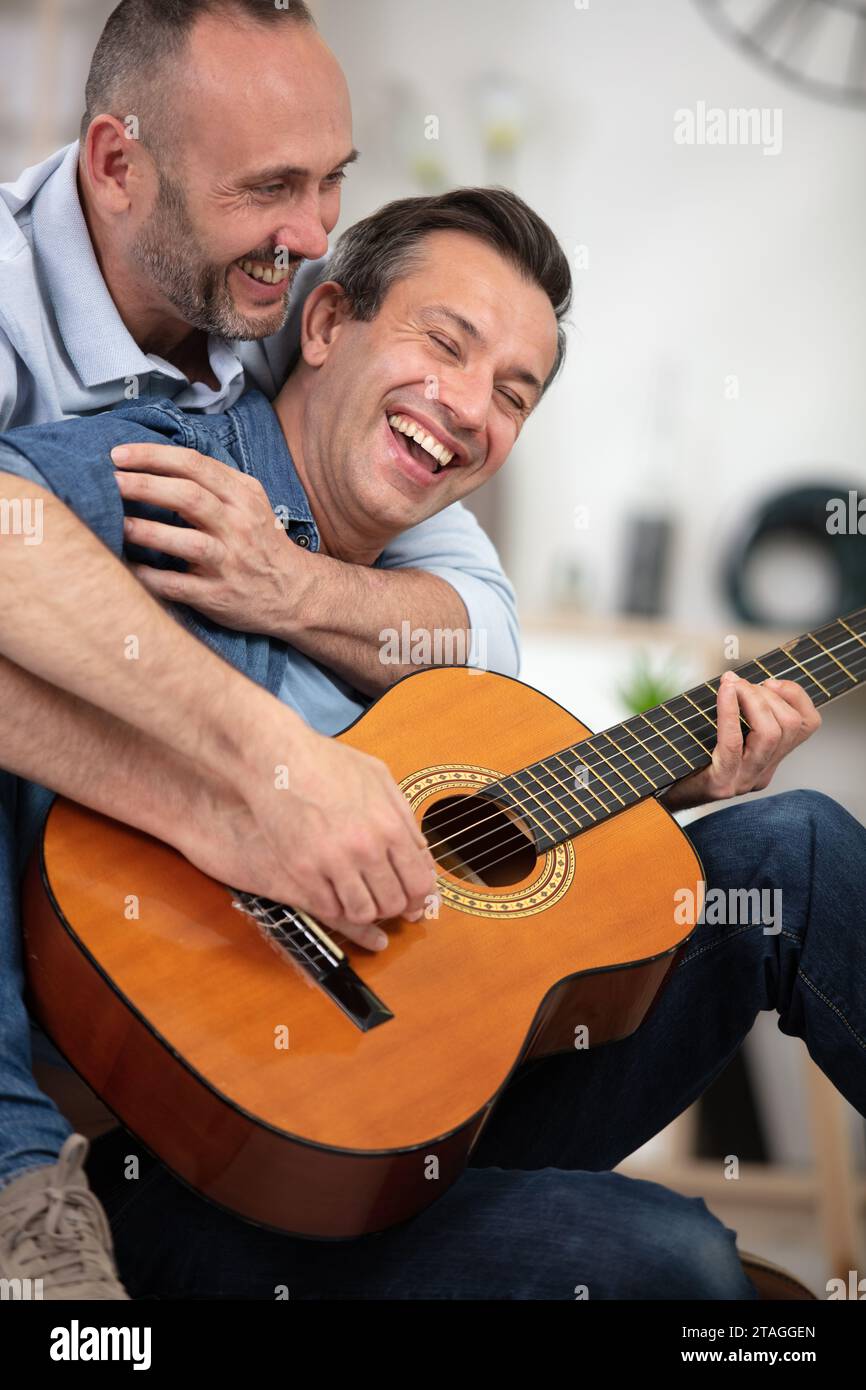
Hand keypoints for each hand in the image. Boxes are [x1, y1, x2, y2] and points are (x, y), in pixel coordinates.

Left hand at [111, 443, 306, 633]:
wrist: (295, 594)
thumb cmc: (262, 542)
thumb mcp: (251, 502)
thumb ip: (215, 481)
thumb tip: (160, 460)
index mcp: (243, 497)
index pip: (194, 465)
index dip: (152, 456)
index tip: (118, 455)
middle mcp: (238, 526)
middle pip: (187, 497)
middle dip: (143, 486)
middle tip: (108, 482)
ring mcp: (229, 563)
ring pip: (184, 541)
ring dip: (144, 530)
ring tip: (113, 522)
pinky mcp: (219, 596)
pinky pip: (177, 585)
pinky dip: (149, 577)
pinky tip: (126, 567)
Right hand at [174, 710, 438, 952]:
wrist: (278, 759)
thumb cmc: (328, 763)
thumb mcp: (379, 777)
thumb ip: (403, 816)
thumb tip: (420, 852)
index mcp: (390, 826)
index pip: (419, 882)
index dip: (419, 897)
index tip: (412, 899)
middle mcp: (366, 847)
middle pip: (393, 902)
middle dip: (393, 907)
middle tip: (383, 900)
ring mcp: (333, 861)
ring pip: (362, 911)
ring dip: (364, 909)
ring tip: (358, 898)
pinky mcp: (303, 870)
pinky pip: (329, 908)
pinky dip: (335, 905)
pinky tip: (333, 892)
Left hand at [660, 671, 820, 812]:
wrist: (661, 796)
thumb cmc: (686, 757)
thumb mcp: (719, 734)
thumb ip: (738, 715)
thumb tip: (738, 679)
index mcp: (769, 760)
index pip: (807, 725)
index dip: (795, 695)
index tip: (770, 681)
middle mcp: (762, 772)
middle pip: (790, 726)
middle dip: (767, 695)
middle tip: (741, 684)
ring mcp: (744, 781)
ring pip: (771, 734)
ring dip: (753, 700)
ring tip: (732, 687)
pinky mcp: (721, 784)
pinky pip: (733, 743)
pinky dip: (730, 711)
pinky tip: (725, 692)